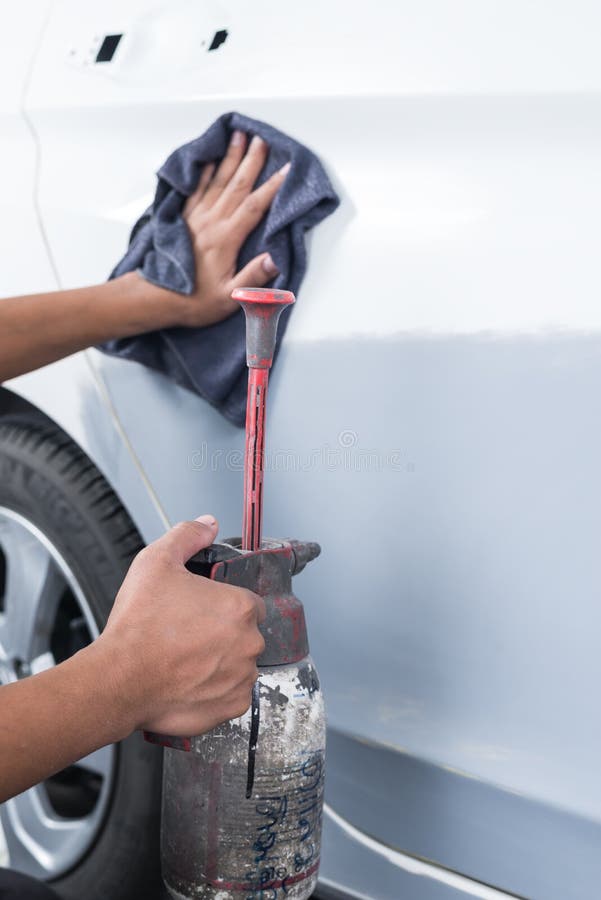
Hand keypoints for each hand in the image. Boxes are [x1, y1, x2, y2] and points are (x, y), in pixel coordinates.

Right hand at [98, 515, 265, 735]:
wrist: (119, 679)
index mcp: (240, 606)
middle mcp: (249, 642)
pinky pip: (233, 694)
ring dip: (220, 662)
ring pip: (239, 664)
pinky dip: (215, 690)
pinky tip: (189, 682)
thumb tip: (208, 524)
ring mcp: (242, 677)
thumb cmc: (138, 625)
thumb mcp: (156, 561)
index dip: (222, 605)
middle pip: (244, 633)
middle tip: (187, 636)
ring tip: (184, 661)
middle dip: (221, 634)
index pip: (247, 602)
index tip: (200, 612)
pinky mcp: (232, 706)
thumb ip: (187, 536)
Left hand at [178, 131, 289, 327]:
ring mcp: (196, 218)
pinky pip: (196, 188)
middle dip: (251, 160)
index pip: (254, 206)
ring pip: (217, 180)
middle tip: (261, 139)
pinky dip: (205, 171)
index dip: (272, 186)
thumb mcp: (230, 297)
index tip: (286, 169)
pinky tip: (210, 159)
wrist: (157, 299)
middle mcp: (211, 222)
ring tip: (238, 136)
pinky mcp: (184, 219)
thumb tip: (274, 259)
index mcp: (225, 239)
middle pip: (236, 184)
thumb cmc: (195, 301)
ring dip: (229, 157)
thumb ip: (253, 278)